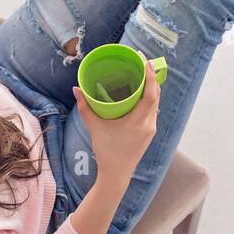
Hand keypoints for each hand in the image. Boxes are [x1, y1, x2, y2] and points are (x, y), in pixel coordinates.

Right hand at [72, 56, 159, 178]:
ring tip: (143, 71)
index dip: (150, 77)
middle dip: (152, 76)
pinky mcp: (149, 132)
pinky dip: (149, 97)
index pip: (151, 95)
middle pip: (156, 95)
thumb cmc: (105, 151)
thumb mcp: (94, 127)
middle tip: (143, 60)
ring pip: (156, 102)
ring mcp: (151, 128)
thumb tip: (76, 89)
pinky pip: (153, 109)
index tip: (146, 61)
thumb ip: (85, 107)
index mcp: (137, 122)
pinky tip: (142, 90)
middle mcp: (148, 124)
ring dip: (152, 86)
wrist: (116, 174)